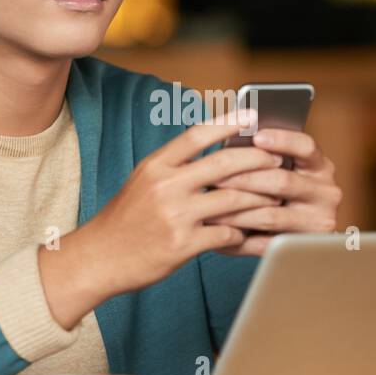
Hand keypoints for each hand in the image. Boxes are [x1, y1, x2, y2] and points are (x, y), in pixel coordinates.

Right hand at [37, 111, 283, 327]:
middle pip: (224, 164)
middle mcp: (166, 186)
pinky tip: (246, 233)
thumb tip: (212, 152)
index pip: (197, 135)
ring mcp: (175, 215)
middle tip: (277, 161)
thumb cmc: (125, 220)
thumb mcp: (142, 182)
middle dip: (257, 160)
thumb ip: (174, 167)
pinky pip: (226, 233)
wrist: (98, 258)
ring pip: (232, 200)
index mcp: (155, 165)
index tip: (253, 116)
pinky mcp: (183, 244)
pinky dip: (240, 233)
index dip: (229, 123)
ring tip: (274, 199)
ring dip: (258, 200)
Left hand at [205, 128, 341, 254]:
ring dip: (235, 212)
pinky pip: (264, 244)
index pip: (306, 147)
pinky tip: (218, 233)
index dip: (282, 140)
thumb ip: (267, 159)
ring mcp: (316, 222)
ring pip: (270, 215)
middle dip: (243, 179)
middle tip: (213, 177)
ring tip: (209, 208)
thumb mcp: (289, 171)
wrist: (306, 243)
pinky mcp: (301, 246)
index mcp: (320, 167)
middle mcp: (326, 193)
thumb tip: (230, 145)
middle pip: (282, 182)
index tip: (256, 137)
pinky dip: (237, 238)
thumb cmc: (285, 193)